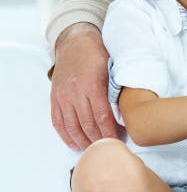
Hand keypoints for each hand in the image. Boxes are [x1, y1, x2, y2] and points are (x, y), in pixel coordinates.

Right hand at [50, 23, 117, 149]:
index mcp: (93, 84)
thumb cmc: (97, 55)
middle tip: (109, 147)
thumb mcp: (113, 69)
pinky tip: (75, 144)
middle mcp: (75, 92)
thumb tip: (128, 112)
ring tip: (94, 149)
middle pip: (88, 124)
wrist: (75, 43)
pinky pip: (58, 121)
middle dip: (99, 139)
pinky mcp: (54, 98)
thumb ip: (117, 90)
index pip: (102, 116)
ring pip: (72, 126)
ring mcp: (63, 96)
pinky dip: (66, 135)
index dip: (110, 132)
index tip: (119, 141)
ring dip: (83, 140)